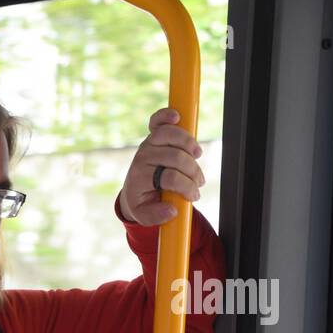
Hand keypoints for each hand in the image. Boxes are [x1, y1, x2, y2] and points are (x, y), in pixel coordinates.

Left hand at [118, 107, 205, 225]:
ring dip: (190, 145)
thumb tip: (171, 210)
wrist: (134, 191)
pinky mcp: (153, 135)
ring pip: (171, 135)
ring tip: (197, 156)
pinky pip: (157, 120)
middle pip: (176, 157)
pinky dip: (167, 116)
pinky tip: (177, 117)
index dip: (186, 186)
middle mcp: (143, 158)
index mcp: (140, 178)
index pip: (170, 177)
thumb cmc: (142, 202)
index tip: (194, 196)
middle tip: (198, 182)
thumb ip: (155, 216)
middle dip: (192, 171)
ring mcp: (148, 144)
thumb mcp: (144, 216)